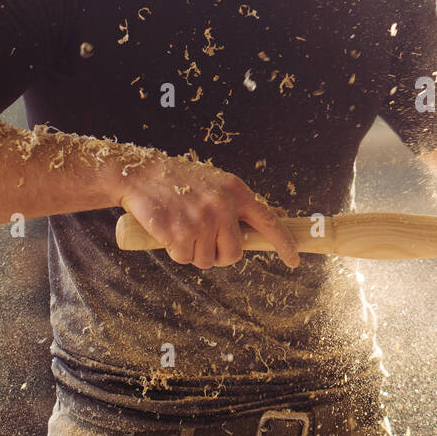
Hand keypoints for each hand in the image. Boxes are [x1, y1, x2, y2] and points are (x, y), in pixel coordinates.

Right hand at [118, 159, 298, 269]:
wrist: (142, 174)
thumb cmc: (183, 182)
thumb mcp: (220, 184)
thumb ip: (245, 203)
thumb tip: (279, 216)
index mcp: (237, 192)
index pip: (269, 221)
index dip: (284, 243)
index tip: (294, 261)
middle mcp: (223, 206)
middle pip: (234, 254)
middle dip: (218, 254)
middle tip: (203, 239)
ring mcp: (201, 220)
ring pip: (207, 260)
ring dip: (194, 253)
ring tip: (183, 229)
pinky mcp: (180, 232)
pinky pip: (185, 259)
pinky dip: (176, 252)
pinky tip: (170, 232)